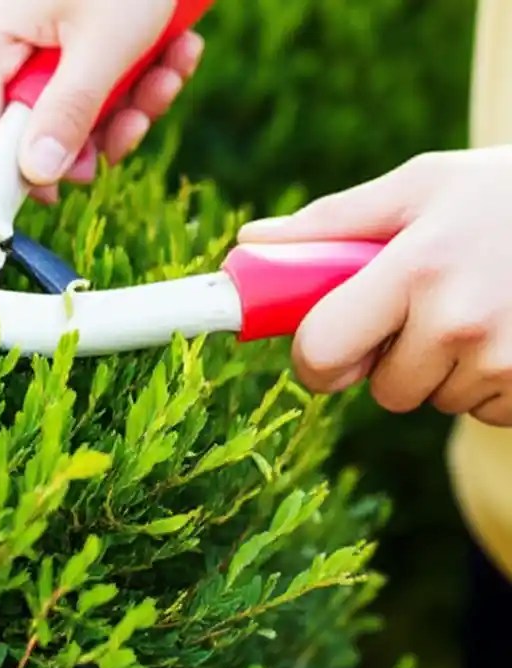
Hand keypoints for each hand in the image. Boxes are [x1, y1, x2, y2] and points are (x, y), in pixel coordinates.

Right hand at [0, 0, 203, 202]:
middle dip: (103, 129)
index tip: (72, 193)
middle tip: (146, 115)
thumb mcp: (105, 44)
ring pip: (73, 109)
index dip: (25, 176)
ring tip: (174, 67)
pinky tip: (174, 51)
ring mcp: (25, 39)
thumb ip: (69, 112)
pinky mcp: (57, 34)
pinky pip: (90, 79)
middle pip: (37, 130)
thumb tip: (40, 176)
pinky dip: (137, 74)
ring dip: (133, 102)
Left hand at [237, 147, 511, 426]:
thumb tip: (249, 245)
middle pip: (383, 389)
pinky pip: (486, 412)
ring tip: (481, 309)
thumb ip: (329, 224)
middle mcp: (461, 322)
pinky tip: (511, 332)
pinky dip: (489, 384)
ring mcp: (509, 362)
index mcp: (416, 269)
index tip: (325, 350)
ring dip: (444, 370)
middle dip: (390, 359)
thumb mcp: (418, 188)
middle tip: (425, 309)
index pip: (322, 352)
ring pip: (436, 400)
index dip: (316, 359)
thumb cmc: (500, 193)